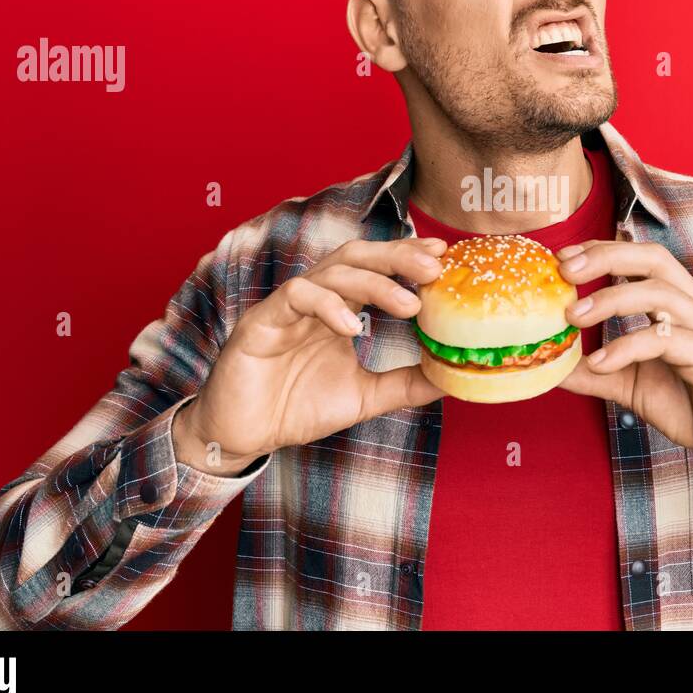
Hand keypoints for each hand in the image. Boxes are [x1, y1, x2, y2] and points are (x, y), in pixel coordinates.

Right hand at [173, 237, 446, 474]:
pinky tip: (352, 326)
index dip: (408, 257)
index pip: (376, 268)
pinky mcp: (260, 322)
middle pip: (357, 257)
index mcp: (338, 309)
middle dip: (397, 256)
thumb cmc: (296, 409)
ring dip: (374, 282)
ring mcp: (287, 307)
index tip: (445, 255)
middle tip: (434, 266)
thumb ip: (404, 384)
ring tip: (409, 303)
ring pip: (332, 272)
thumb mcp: (364, 397)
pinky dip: (326, 305)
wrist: (241, 436)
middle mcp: (315, 300)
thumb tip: (450, 377)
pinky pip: (295, 297)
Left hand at [556, 240, 692, 476]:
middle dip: (606, 257)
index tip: (564, 259)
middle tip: (565, 270)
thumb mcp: (633, 385)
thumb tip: (550, 366)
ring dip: (611, 300)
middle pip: (653, 260)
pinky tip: (601, 361)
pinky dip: (629, 347)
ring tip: (573, 317)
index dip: (604, 251)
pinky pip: (668, 341)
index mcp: (682, 303)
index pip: (643, 258)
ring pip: (660, 294)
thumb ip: (596, 371)